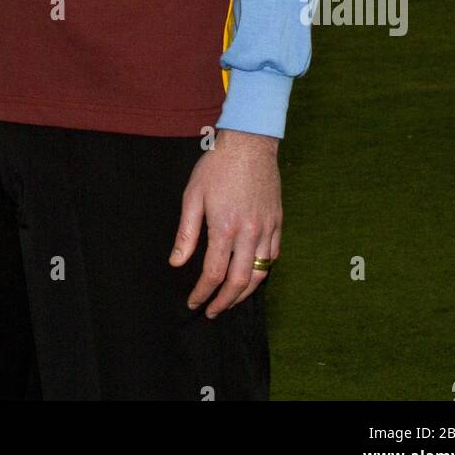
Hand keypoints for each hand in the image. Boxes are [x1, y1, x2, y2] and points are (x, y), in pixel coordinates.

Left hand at [169, 129, 281, 317]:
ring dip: (245, 293)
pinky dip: (263, 270)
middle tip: (212, 311)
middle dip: (224, 302)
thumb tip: (176, 263)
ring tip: (231, 300)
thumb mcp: (193, 196)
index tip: (194, 303)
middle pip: (239, 282)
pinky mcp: (278, 221)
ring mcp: (267, 228)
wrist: (249, 143)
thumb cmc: (217, 167)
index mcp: (225, 228)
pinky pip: (273, 256)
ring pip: (260, 274)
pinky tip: (251, 274)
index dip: (202, 293)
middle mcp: (249, 233)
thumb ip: (186, 233)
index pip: (213, 274)